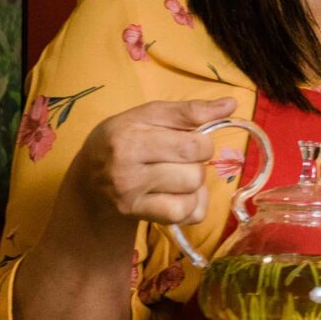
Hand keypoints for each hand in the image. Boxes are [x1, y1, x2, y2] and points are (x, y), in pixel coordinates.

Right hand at [57, 96, 238, 231]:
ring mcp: (132, 197)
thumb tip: (232, 103)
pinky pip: (188, 214)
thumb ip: (190, 110)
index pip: (194, 145)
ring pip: (193, 192)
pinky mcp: (140, 216)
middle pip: (196, 172)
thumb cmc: (123, 139)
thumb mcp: (148, 115)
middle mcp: (127, 169)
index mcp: (129, 137)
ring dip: (194, 183)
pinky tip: (178, 195)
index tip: (190, 140)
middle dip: (197, 163)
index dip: (203, 142)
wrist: (88, 180)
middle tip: (180, 159)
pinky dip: (192, 205)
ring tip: (176, 175)